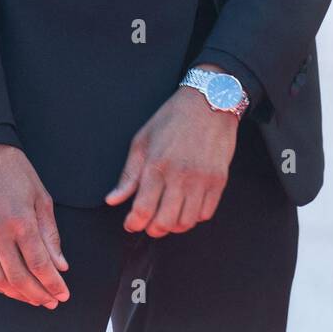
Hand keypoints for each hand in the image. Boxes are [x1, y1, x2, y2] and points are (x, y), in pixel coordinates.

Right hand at [0, 144, 70, 307]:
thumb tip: (60, 266)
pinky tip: (10, 288)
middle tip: (51, 302)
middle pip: (19, 277)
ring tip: (34, 298)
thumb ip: (50, 235)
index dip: (53, 284)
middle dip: (38, 294)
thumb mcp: (41, 198)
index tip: (64, 295)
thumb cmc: (17, 173)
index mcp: (20, 220)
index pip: (39, 264)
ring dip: (18, 293)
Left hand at [104, 81, 236, 235]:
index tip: (131, 223)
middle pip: (165, 222)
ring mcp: (202, 180)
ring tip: (167, 215)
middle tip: (148, 223)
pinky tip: (186, 206)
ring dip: (174, 225)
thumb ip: (128, 174)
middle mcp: (180, 176)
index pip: (143, 210)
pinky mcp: (219, 181)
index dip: (134, 223)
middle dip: (152, 229)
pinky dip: (194, 217)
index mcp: (157, 165)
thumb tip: (113, 200)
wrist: (209, 102)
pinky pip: (206, 213)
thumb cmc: (173, 119)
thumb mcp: (142, 141)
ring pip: (186, 222)